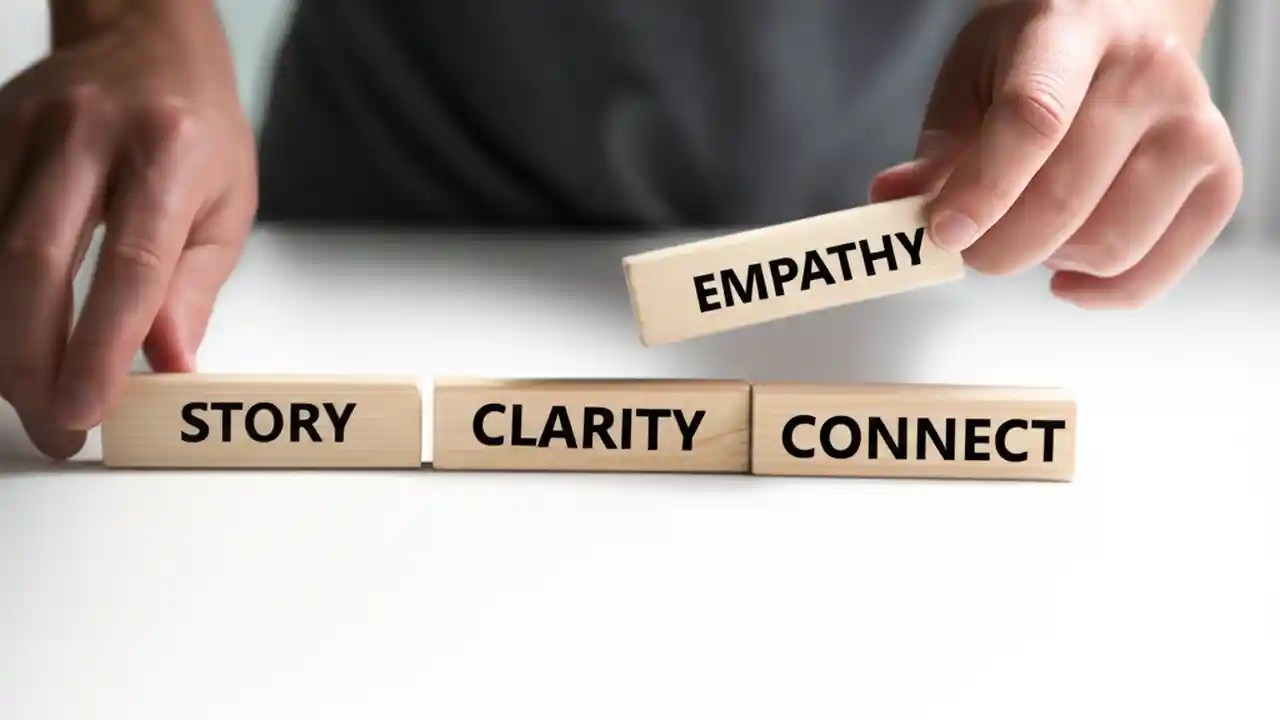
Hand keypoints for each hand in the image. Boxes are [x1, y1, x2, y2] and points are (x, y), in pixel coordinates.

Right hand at [0, 2, 255, 457]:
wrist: (146, 41)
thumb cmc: (198, 131)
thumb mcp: (227, 206)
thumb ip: (193, 288)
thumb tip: (170, 366)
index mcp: (168, 154)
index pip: (130, 267)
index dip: (102, 347)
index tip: (85, 411)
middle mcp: (88, 136)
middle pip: (36, 262)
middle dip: (33, 360)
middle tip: (52, 424)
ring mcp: (26, 130)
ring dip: (0, 338)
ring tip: (25, 393)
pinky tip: (2, 338)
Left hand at [870, 0, 1241, 307]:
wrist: (1126, 25)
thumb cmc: (1035, 59)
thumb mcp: (972, 77)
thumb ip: (938, 147)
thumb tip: (892, 202)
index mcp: (1073, 30)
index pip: (1033, 119)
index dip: (983, 189)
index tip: (942, 234)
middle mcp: (1148, 73)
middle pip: (1066, 196)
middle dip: (997, 246)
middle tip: (965, 247)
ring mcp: (1194, 125)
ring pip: (1106, 244)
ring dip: (1047, 261)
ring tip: (1028, 230)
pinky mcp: (1219, 177)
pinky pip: (1154, 270)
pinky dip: (1100, 293)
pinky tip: (1064, 277)